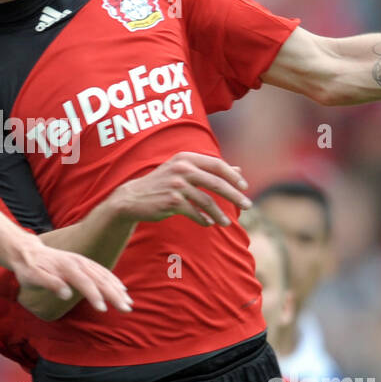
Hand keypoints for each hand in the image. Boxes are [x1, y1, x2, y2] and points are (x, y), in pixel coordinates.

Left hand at [9, 237, 132, 313]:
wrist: (27, 250)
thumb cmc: (29, 267)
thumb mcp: (32, 276)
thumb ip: (49, 283)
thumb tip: (66, 294)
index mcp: (66, 267)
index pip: (84, 282)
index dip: (94, 295)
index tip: (103, 309)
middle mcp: (78, 262)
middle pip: (100, 279)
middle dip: (114, 295)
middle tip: (126, 309)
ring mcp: (82, 261)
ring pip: (104, 275)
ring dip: (118, 289)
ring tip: (129, 304)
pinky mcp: (84, 263)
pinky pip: (103, 271)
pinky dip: (114, 280)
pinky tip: (122, 289)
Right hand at [111, 152, 249, 226]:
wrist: (132, 198)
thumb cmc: (161, 184)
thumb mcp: (183, 170)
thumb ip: (209, 169)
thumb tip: (238, 169)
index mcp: (186, 158)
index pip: (217, 165)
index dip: (233, 176)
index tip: (245, 188)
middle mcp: (182, 168)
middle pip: (217, 183)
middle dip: (235, 196)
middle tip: (248, 206)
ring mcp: (176, 185)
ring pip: (207, 201)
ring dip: (219, 214)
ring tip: (227, 223)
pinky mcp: (172, 201)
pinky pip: (195, 212)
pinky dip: (204, 219)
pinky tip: (209, 224)